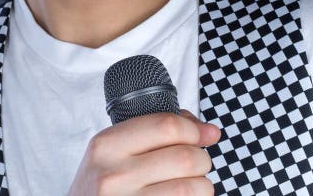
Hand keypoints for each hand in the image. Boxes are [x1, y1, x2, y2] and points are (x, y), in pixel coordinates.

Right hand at [67, 108, 220, 194]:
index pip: (166, 126)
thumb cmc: (104, 186)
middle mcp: (114, 175)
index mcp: (107, 145)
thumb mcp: (114, 152)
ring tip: (191, 185)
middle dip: (202, 159)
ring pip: (193, 187)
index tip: (200, 136)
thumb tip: (209, 131)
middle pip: (185, 157)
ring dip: (202, 186)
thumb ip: (155, 132)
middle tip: (195, 165)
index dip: (193, 129)